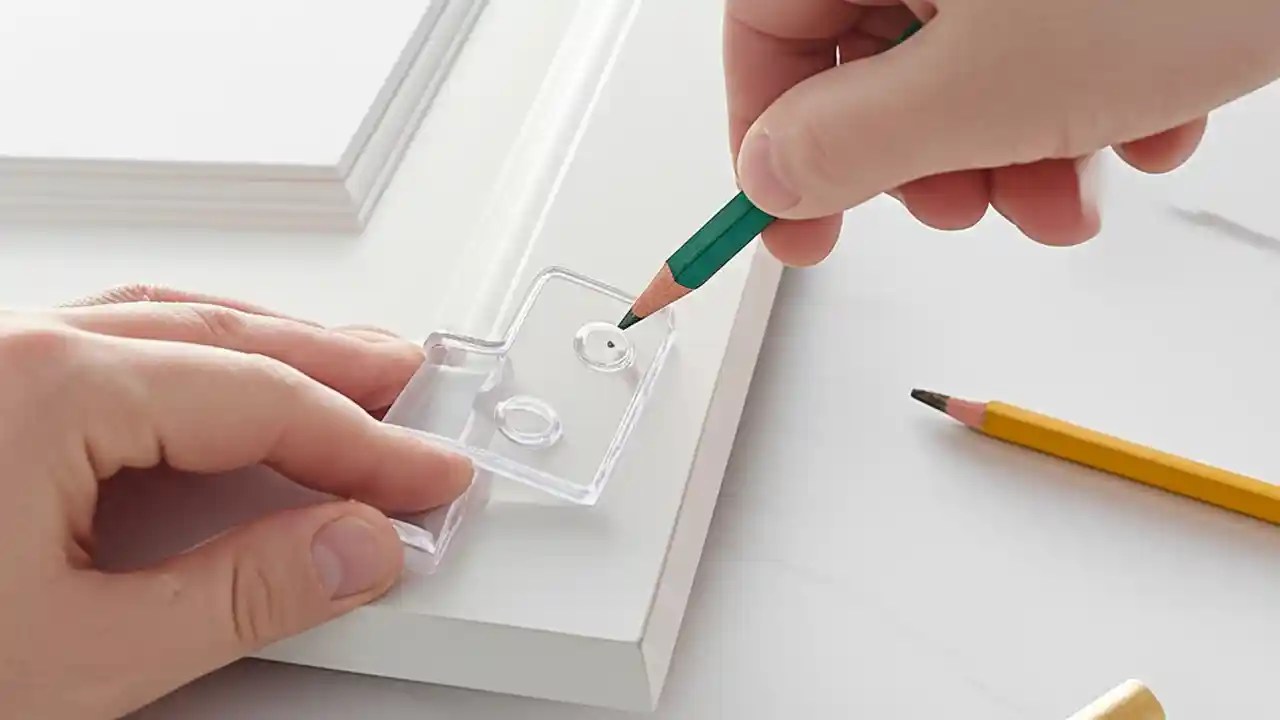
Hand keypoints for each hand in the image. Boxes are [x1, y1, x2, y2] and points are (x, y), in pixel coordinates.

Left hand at [0, 286, 470, 718]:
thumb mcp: (79, 656)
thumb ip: (241, 598)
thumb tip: (353, 549)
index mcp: (43, 388)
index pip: (258, 398)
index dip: (364, 443)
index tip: (426, 472)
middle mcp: (10, 350)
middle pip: (219, 336)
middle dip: (331, 369)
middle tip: (411, 392)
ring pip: (164, 328)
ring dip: (266, 354)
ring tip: (341, 375)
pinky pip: (109, 347)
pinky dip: (194, 363)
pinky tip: (225, 390)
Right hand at [726, 0, 1279, 262]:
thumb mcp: (984, 88)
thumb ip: (849, 144)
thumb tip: (770, 176)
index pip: (764, 31)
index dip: (769, 140)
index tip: (794, 226)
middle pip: (869, 55)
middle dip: (921, 160)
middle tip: (963, 208)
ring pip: (966, 64)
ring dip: (1010, 154)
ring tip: (1071, 192)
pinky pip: (1049, 42)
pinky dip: (1085, 105)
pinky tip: (1147, 125)